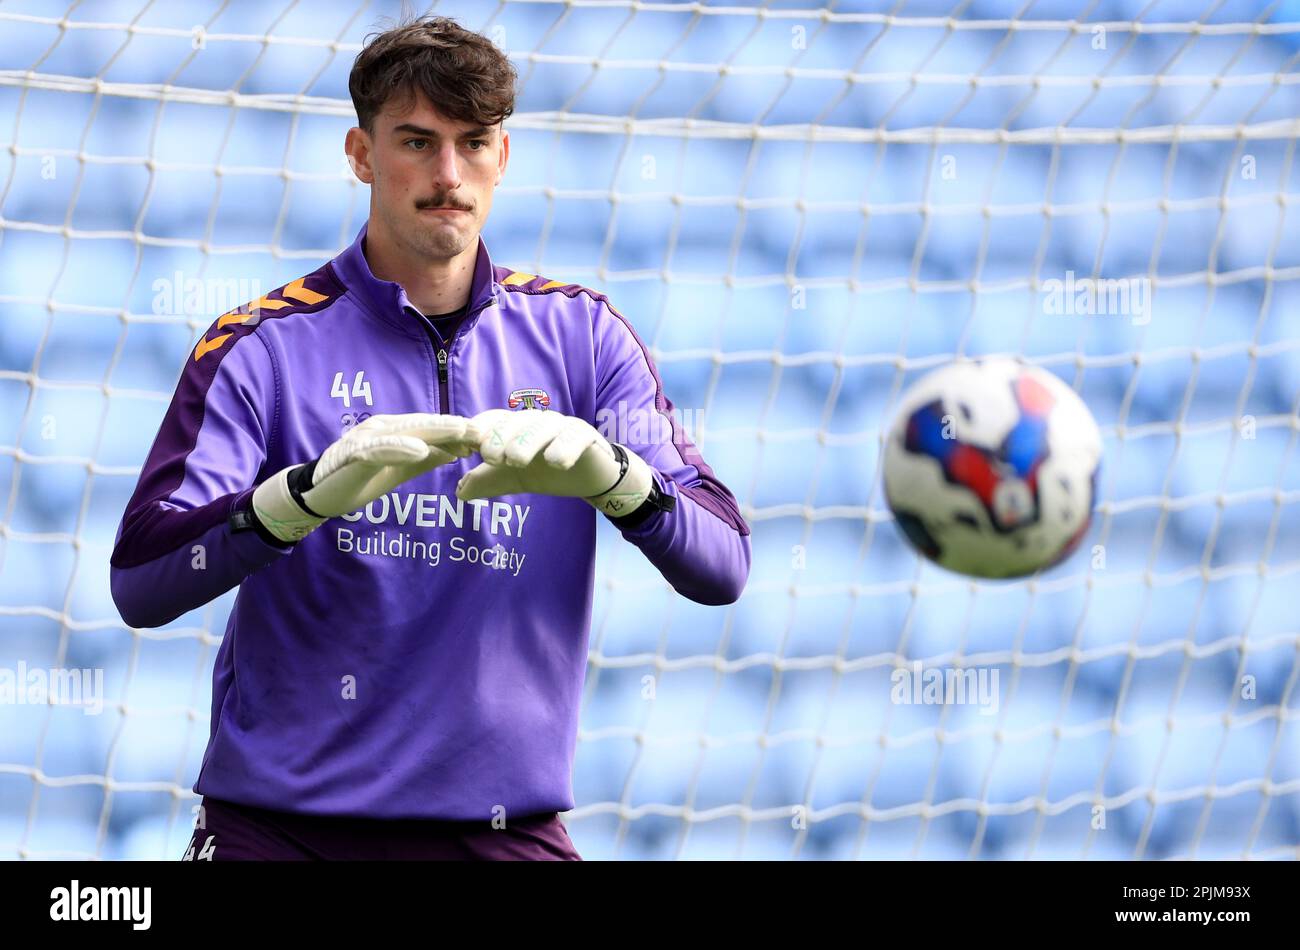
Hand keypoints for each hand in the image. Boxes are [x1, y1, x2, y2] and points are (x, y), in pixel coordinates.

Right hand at [252, 413, 477, 541]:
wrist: (320, 495)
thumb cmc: (359, 481)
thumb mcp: (399, 471)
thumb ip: (424, 460)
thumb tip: (455, 452)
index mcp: (394, 431)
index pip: (431, 428)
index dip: (458, 431)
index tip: (486, 435)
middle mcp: (382, 428)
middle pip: (423, 425)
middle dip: (454, 427)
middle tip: (482, 430)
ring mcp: (367, 439)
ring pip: (406, 431)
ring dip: (435, 431)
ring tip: (460, 432)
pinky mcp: (354, 454)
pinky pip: (380, 449)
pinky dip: (400, 448)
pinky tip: (420, 450)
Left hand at [455, 409, 652, 516]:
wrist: (591, 477)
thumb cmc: (549, 472)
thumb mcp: (514, 479)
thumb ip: (488, 481)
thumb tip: (459, 492)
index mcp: (517, 427)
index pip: (493, 421)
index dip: (477, 431)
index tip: (463, 450)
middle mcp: (538, 421)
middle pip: (516, 422)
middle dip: (500, 437)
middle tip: (491, 458)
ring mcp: (563, 426)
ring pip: (543, 427)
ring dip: (527, 441)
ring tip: (515, 461)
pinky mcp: (586, 436)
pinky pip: (575, 437)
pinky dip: (565, 448)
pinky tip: (557, 462)